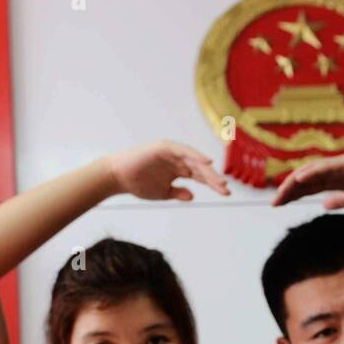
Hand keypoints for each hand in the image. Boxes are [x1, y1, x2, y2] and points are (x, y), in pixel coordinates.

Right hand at [106, 140, 229, 201]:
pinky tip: (206, 162)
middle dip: (213, 179)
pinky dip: (194, 155)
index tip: (225, 193)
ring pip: (194, 160)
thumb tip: (192, 196)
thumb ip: (177, 193)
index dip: (213, 184)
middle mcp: (178, 160)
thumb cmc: (138, 184)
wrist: (118, 178)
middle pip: (200, 169)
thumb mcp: (162, 192)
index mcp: (179, 170)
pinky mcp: (164, 147)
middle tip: (225, 189)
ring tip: (218, 181)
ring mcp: (172, 152)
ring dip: (207, 170)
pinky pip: (183, 151)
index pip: (200, 176)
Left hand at [271, 153, 343, 209]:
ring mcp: (342, 164)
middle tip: (274, 203)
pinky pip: (327, 166)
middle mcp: (335, 169)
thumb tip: (323, 204)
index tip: (278, 205)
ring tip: (281, 193)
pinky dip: (312, 171)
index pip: (308, 187)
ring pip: (312, 171)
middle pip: (306, 179)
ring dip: (295, 182)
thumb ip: (340, 200)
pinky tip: (299, 179)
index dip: (292, 195)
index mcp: (335, 179)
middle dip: (288, 191)